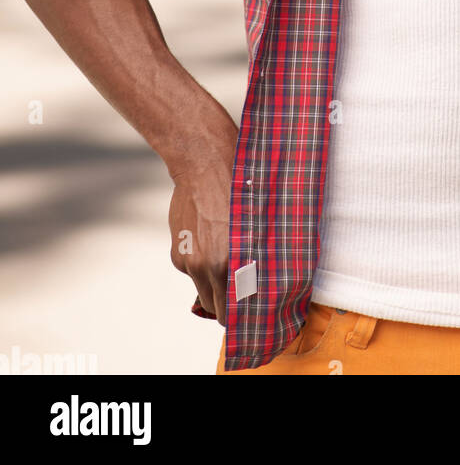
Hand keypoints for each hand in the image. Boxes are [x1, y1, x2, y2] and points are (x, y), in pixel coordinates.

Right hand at [166, 118, 238, 324]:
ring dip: (215, 284)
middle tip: (243, 291)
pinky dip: (202, 265)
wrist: (203, 162)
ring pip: (203, 290)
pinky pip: (193, 271)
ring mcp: (188, 260)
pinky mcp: (177, 252)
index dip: (242, 314)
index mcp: (229, 261)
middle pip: (216, 308)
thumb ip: (255, 257)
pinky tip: (212, 241)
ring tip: (229, 261)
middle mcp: (206, 266)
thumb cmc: (240, 188)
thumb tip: (263, 282)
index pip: (232, 312)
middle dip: (228, 304)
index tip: (252, 312)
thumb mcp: (257, 224)